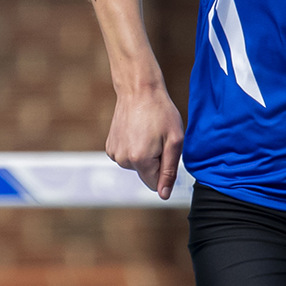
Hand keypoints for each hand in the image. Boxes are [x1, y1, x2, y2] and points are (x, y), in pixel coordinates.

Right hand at [106, 82, 183, 199]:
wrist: (138, 90)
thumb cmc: (161, 112)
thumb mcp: (175, 141)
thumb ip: (169, 171)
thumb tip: (164, 195)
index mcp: (140, 160)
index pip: (156, 184)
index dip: (165, 170)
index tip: (166, 150)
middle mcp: (123, 160)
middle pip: (146, 175)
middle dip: (155, 162)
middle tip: (158, 139)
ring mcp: (114, 154)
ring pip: (136, 166)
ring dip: (145, 155)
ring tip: (147, 133)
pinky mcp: (110, 147)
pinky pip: (128, 157)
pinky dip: (134, 148)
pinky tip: (137, 131)